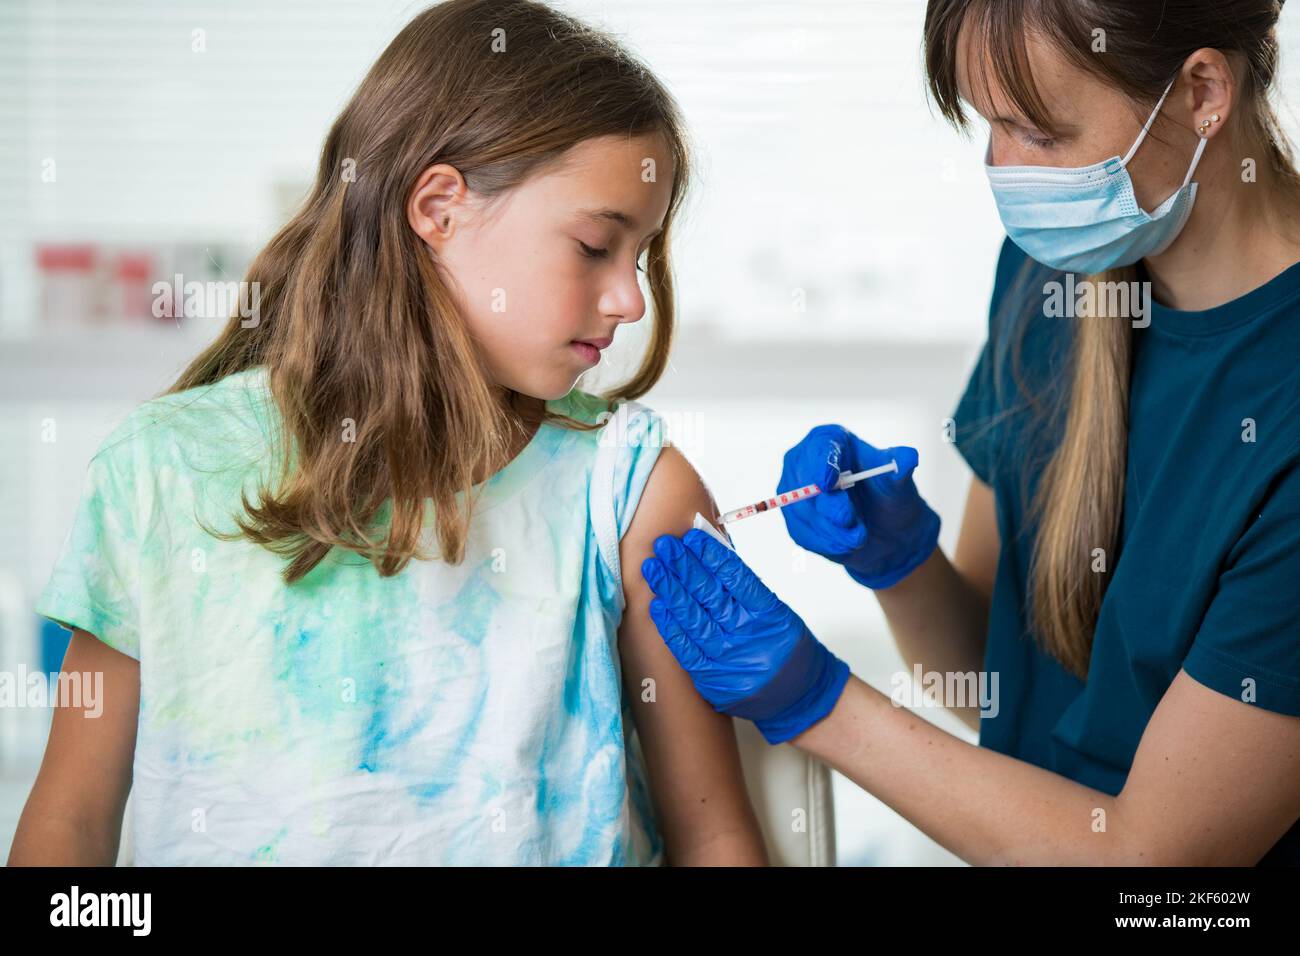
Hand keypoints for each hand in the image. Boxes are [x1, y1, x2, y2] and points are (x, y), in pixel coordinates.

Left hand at [640, 529, 850, 744]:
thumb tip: (711, 556)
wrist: (799, 696)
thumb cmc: (787, 649)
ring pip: (694, 620)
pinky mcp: (713, 680)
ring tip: (653, 568)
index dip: (712, 556)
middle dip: (683, 567)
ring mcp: (729, 661)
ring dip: (670, 590)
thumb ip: (747, 589)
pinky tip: (658, 605)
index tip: (692, 538)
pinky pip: (686, 650)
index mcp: (770, 616)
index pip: (736, 578)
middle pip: (710, 596)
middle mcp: (750, 638)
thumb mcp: (778, 613)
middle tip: (664, 545)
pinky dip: (670, 626)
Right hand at [779, 424, 939, 588]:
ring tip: (859, 537)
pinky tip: (846, 545)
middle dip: (828, 505)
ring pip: (803, 512)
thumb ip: (900, 467)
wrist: (887, 531)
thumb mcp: (898, 482)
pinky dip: (827, 543)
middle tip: (850, 520)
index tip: (829, 483)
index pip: (819, 447)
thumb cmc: (889, 497)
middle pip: (803, 481)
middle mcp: (805, 463)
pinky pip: (804, 534)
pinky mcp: (796, 520)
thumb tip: (909, 457)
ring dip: (832, 530)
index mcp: (830, 441)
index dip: (821, 464)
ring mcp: (795, 493)